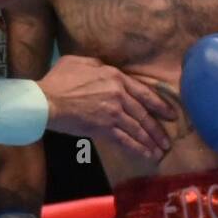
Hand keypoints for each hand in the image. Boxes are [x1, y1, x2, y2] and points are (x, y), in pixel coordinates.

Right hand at [37, 55, 173, 156]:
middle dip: (157, 129)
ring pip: (137, 129)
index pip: (144, 92)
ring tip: (160, 151)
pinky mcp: (103, 129)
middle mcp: (118, 95)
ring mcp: (112, 113)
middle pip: (143, 114)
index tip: (171, 114)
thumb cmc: (58, 80)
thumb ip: (97, 64)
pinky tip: (147, 155)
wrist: (46, 101)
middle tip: (167, 140)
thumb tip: (104, 69)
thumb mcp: (79, 62)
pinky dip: (137, 149)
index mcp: (115, 77)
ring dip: (151, 141)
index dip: (159, 105)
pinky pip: (125, 140)